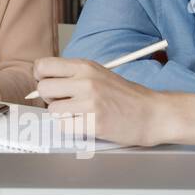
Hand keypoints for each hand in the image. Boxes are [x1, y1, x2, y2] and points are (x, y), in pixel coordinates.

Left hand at [33, 56, 194, 147]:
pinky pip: (64, 126)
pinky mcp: (94, 123)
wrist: (153, 114)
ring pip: (53, 110)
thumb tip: (43, 82)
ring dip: (62, 115)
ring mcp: (90, 102)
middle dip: (50, 98)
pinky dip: (71, 128)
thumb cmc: (126, 96)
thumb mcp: (99, 74)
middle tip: (65, 102)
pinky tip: (86, 124)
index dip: (41, 77)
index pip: (43, 66)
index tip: (50, 84)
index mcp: (85, 66)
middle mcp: (85, 81)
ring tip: (80, 114)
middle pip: (43, 89)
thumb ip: (72, 75)